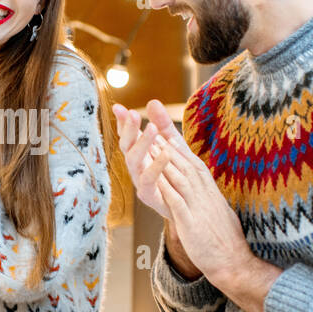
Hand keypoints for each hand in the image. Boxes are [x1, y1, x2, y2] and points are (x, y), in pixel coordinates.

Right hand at [113, 101, 180, 219]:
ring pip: (133, 161)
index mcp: (140, 155)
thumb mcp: (175, 146)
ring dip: (141, 144)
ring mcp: (141, 182)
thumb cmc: (180, 177)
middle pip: (126, 146)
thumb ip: (164, 126)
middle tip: (133, 113)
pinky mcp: (150, 196)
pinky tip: (165, 151)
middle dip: (128, 130)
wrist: (193, 210)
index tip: (119, 108)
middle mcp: (137, 168)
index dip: (123, 123)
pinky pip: (147, 180)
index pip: (128, 136)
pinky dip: (155, 165)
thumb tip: (152, 101)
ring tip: (151, 128)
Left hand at [150, 117, 267, 299]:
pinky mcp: (190, 217)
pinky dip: (162, 181)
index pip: (181, 148)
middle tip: (133, 114)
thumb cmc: (218, 229)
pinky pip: (173, 196)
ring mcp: (195, 199)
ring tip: (138, 133)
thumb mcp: (206, 198)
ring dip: (155, 151)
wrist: (232, 257)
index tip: (151, 108)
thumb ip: (194, 181)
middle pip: (173, 153)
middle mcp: (199, 183)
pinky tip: (149, 171)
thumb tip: (184, 168)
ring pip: (173, 169)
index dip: (164, 128)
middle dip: (152, 133)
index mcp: (202, 177)